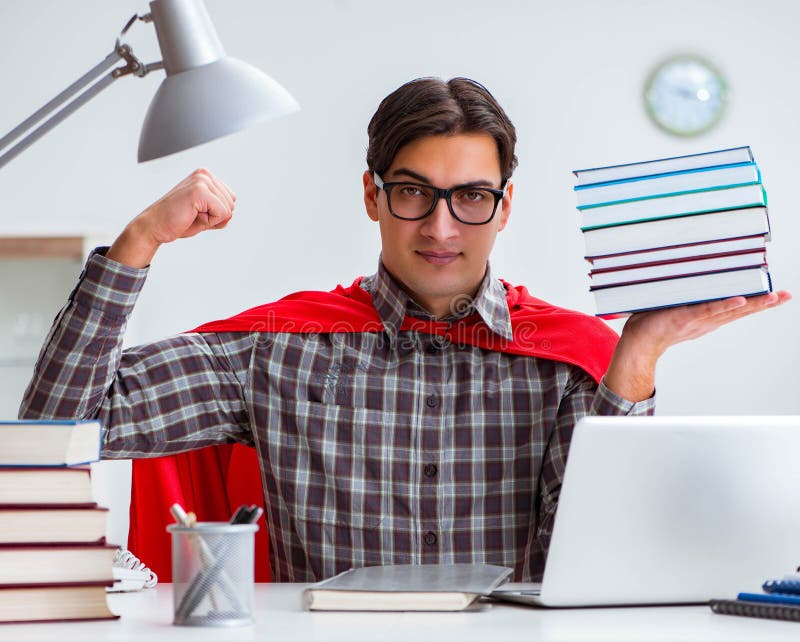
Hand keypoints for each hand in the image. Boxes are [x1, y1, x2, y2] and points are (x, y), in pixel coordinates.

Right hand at [107, 169, 235, 267]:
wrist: (154, 226)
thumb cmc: (177, 221)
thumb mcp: (205, 215)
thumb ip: (221, 213)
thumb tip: (232, 213)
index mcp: (205, 176)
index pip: (231, 199)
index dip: (217, 213)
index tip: (197, 212)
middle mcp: (204, 174)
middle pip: (232, 203)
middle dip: (216, 217)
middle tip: (193, 215)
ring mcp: (201, 180)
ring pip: (228, 209)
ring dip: (212, 219)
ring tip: (191, 215)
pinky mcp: (199, 191)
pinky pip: (223, 213)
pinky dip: (210, 222)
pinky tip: (192, 216)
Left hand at [603, 290, 791, 401]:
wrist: (636, 342)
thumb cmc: (652, 322)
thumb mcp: (675, 306)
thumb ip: (687, 294)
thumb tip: (691, 273)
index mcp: (707, 318)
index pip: (737, 309)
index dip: (757, 302)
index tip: (776, 294)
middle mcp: (707, 321)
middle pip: (741, 310)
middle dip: (765, 303)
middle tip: (786, 295)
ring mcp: (697, 320)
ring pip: (730, 311)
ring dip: (752, 304)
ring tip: (773, 297)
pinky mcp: (684, 318)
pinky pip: (707, 310)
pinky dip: (724, 305)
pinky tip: (740, 301)